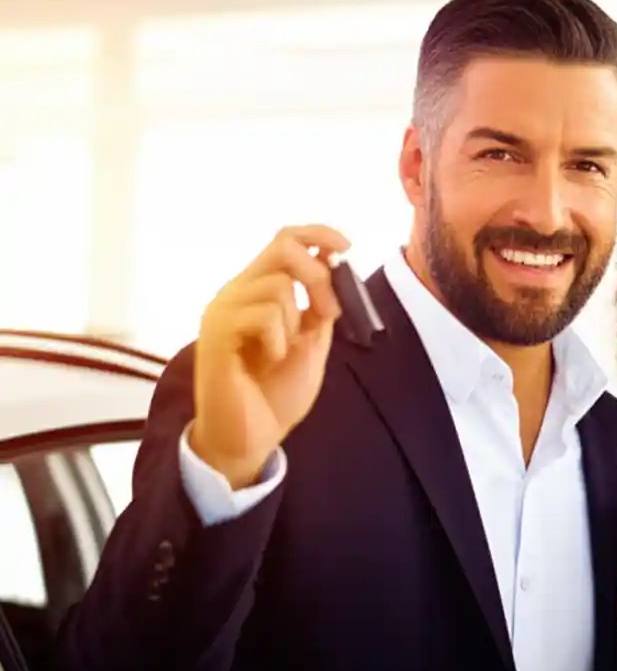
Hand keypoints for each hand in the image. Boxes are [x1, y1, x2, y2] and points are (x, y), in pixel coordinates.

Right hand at [189, 226, 349, 489]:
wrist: (251, 437)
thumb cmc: (275, 392)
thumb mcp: (311, 340)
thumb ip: (319, 304)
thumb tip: (332, 261)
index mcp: (258, 289)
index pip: (285, 239)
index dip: (318, 233)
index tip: (347, 246)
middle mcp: (237, 292)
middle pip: (282, 247)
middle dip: (318, 277)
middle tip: (327, 313)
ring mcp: (223, 310)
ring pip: (276, 286)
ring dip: (295, 322)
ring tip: (282, 352)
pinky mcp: (216, 334)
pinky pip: (262, 316)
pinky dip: (278, 341)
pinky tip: (268, 363)